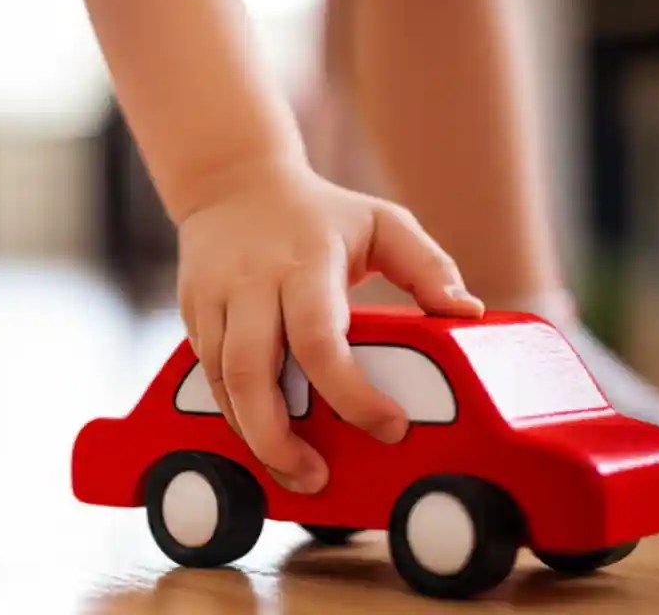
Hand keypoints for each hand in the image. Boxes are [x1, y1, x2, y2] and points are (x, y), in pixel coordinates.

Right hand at [177, 160, 483, 493]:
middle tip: (315, 477)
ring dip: (252, 436)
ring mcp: (214, 298)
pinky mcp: (191, 313)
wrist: (230, 180)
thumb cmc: (318, 210)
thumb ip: (428, 266)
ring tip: (292, 470)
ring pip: (221, 382)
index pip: (319, 338)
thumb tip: (467, 314)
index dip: (351, 393)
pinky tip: (261, 436)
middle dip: (277, 437)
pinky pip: (206, 376)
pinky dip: (233, 414)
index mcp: (305, 261)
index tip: (388, 427)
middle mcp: (252, 282)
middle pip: (251, 372)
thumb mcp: (382, 221)